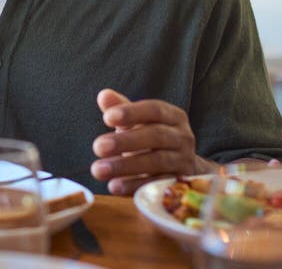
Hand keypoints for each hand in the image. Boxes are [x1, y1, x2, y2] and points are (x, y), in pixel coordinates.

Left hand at [90, 88, 215, 194]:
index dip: (131, 113)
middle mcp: (182, 137)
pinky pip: (158, 185)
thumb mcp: (136, 120)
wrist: (178, 167)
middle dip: (125, 141)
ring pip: (157, 162)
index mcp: (172, 116)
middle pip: (156, 136)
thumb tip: (104, 95)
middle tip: (97, 147)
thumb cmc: (150, 136)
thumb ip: (120, 107)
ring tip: (98, 170)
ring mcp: (184, 161)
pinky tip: (114, 186)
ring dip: (125, 166)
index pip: (154, 110)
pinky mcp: (180, 184)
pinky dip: (135, 186)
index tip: (106, 118)